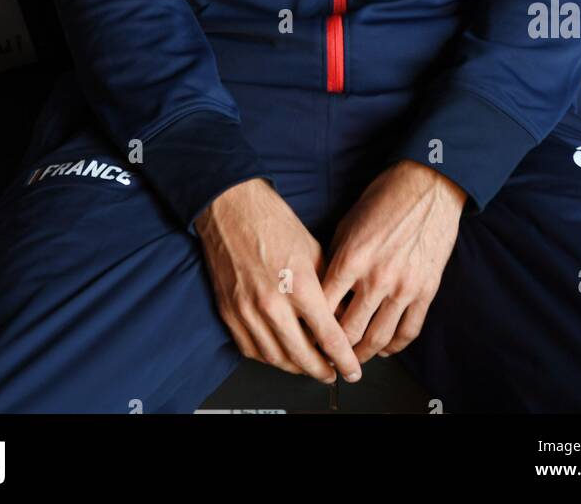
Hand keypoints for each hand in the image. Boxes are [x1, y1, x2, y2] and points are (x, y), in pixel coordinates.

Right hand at [195, 177, 362, 383]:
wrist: (231, 208)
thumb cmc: (273, 222)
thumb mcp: (314, 250)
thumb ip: (330, 288)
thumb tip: (343, 316)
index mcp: (299, 285)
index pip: (328, 337)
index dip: (344, 359)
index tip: (352, 370)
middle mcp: (271, 303)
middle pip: (302, 357)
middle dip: (321, 371)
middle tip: (332, 372)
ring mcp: (246, 311)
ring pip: (275, 359)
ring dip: (296, 368)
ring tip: (309, 365)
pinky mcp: (228, 312)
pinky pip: (251, 349)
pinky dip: (268, 357)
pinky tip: (280, 352)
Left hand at [321, 161, 466, 363]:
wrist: (428, 186)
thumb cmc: (384, 198)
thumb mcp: (348, 224)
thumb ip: (336, 259)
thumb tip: (323, 290)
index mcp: (352, 258)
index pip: (323, 308)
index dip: (311, 327)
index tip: (305, 336)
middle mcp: (377, 277)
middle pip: (349, 332)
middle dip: (334, 350)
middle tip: (326, 356)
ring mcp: (404, 287)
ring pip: (378, 339)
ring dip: (363, 355)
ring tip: (353, 360)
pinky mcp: (426, 290)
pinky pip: (408, 331)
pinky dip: (394, 346)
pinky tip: (384, 348)